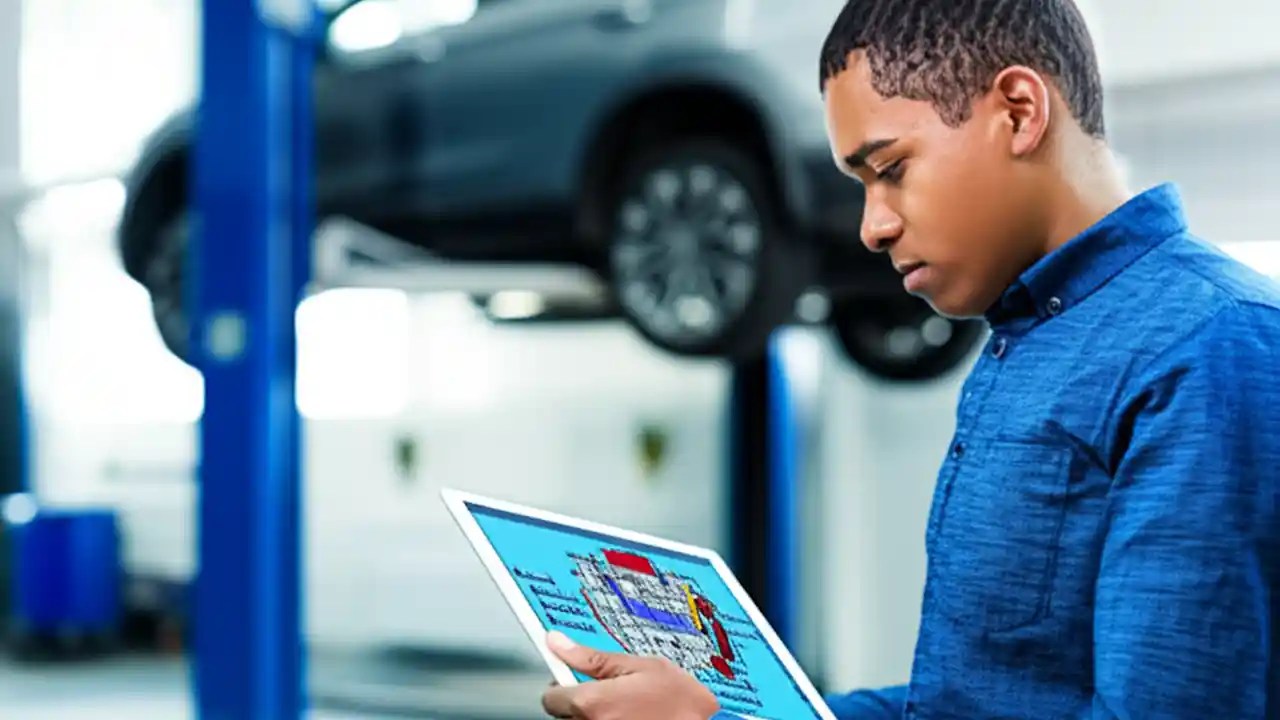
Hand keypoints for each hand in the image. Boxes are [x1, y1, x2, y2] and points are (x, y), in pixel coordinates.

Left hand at [540, 631, 720, 719]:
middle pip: (567, 715)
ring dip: (600, 715)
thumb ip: (595, 658)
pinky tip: (635, 718)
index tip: (578, 680)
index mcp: (593, 703)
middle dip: (584, 703)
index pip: (551, 697)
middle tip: (615, 694)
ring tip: (632, 709)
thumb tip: (558, 643)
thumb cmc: (683, 703)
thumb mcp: (643, 666)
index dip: (564, 685)